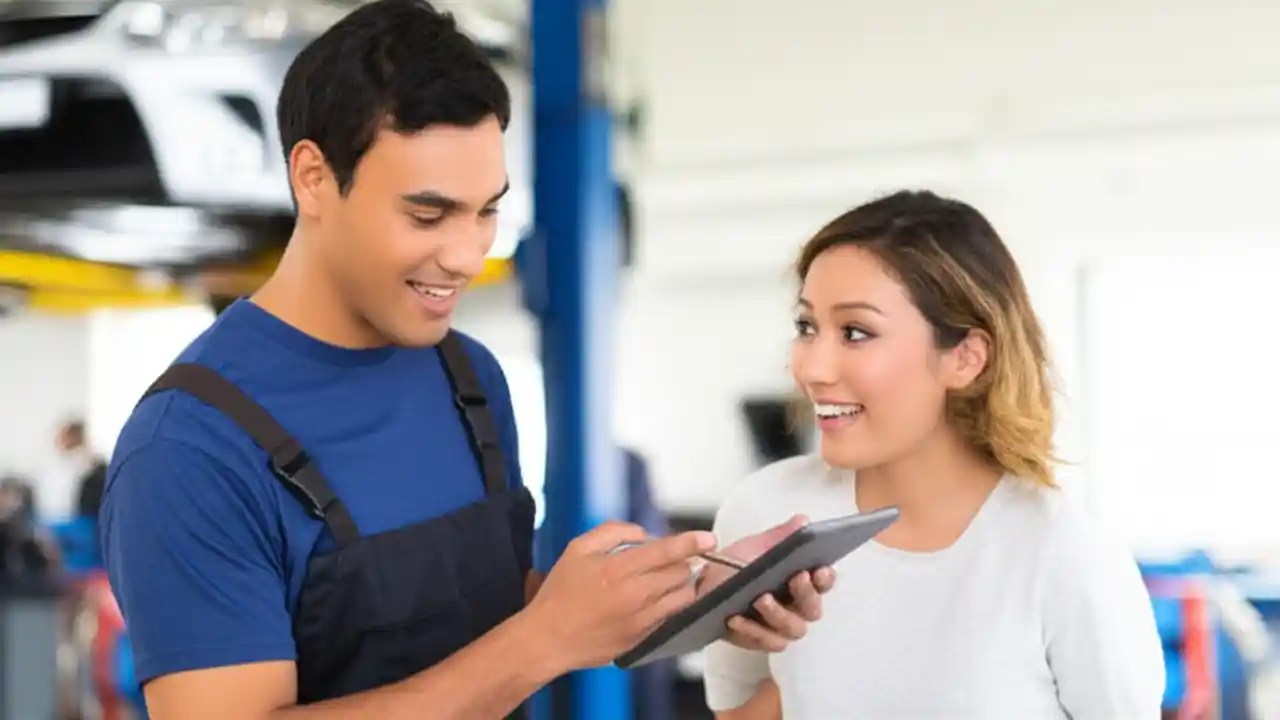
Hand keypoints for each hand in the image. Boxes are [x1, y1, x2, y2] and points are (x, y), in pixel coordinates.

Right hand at [522, 521, 715, 670]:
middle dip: (683, 562)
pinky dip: (674, 604)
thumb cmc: (560, 592)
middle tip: (676, 558)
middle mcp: (635, 595)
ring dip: (684, 584)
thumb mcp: (578, 549)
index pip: (667, 551)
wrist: (548, 639)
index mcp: (618, 569)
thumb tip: (643, 535)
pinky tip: (664, 598)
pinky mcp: (643, 639)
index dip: (692, 542)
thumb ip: (613, 532)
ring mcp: (642, 620)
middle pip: (680, 573)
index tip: (709, 538)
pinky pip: (672, 617)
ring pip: (682, 597)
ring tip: (674, 578)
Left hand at [698, 515, 836, 651]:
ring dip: (778, 614)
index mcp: (802, 582)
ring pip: (792, 629)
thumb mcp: (757, 546)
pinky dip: (751, 630)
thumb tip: (803, 521)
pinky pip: (763, 641)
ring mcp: (779, 627)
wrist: (704, 584)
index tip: (819, 569)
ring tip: (760, 599)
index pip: (824, 582)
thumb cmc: (735, 566)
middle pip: (813, 609)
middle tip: (794, 578)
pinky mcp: (759, 641)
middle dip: (806, 594)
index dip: (826, 578)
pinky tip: (736, 617)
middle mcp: (797, 608)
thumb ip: (782, 536)